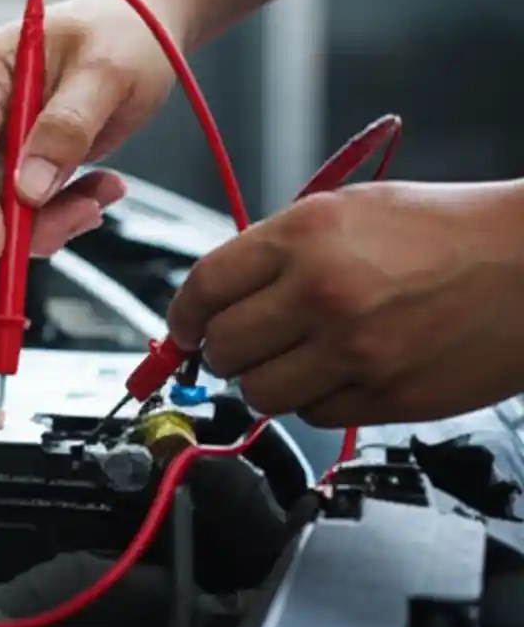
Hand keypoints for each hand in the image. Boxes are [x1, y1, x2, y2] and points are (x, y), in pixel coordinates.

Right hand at [0, 0, 187, 262]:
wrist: (145, 28)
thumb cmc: (125, 33)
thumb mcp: (106, 74)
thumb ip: (65, 129)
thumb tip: (26, 189)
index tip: (1, 245)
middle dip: (22, 217)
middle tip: (84, 212)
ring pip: (0, 205)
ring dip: (53, 216)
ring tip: (104, 191)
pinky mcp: (18, 157)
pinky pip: (26, 205)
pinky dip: (63, 209)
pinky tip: (99, 187)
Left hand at [167, 181, 523, 426]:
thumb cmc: (443, 230)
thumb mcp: (346, 210)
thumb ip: (274, 252)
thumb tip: (214, 298)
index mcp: (305, 237)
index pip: (204, 288)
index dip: (182, 316)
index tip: (182, 328)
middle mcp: (323, 294)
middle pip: (222, 349)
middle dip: (221, 351)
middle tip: (242, 344)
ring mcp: (355, 352)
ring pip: (259, 394)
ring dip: (266, 382)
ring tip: (296, 359)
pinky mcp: (385, 397)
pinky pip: (314, 416)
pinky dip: (316, 400)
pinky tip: (343, 371)